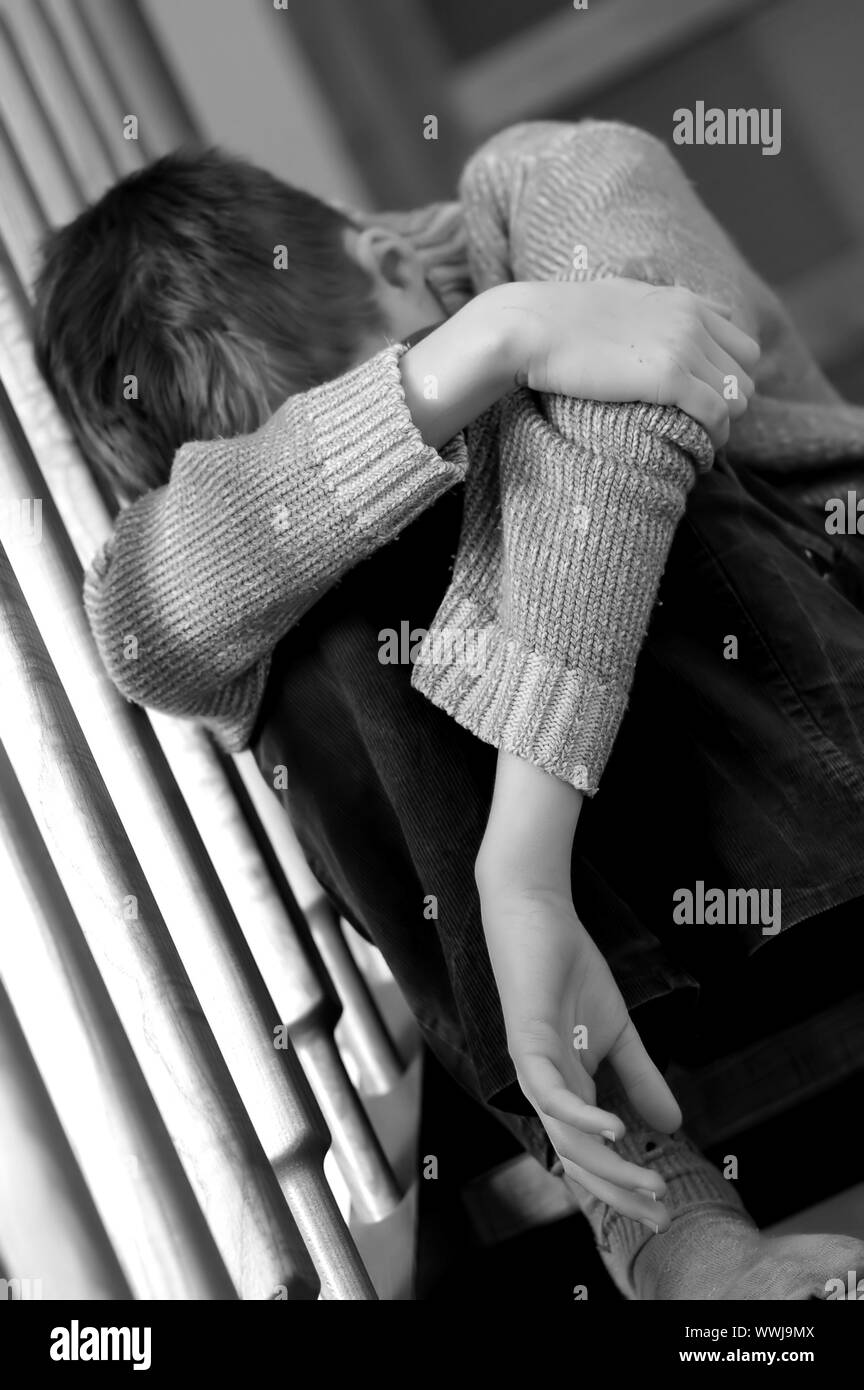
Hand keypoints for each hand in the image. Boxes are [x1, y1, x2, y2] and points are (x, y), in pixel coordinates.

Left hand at [480, 883, 682, 1230]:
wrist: (538, 916)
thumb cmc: (571, 972)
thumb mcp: (619, 1033)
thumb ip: (640, 1078)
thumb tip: (672, 1127)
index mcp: (564, 1090)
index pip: (591, 1155)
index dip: (625, 1185)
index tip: (664, 1209)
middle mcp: (544, 1089)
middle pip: (576, 1160)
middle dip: (619, 1192)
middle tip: (662, 1215)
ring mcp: (533, 1068)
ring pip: (564, 1136)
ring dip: (607, 1165)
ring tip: (648, 1182)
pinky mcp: (527, 1042)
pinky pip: (550, 1092)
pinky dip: (581, 1117)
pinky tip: (614, 1133)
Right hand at [486, 277, 760, 447]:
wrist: (532, 327)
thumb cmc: (561, 318)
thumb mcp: (620, 297)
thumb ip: (654, 306)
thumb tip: (664, 310)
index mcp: (685, 302)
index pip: (742, 345)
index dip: (729, 379)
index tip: (706, 401)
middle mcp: (692, 321)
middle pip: (745, 374)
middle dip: (730, 403)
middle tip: (702, 428)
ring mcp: (683, 347)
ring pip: (738, 396)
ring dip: (724, 424)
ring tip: (701, 443)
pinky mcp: (669, 377)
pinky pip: (717, 413)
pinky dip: (713, 436)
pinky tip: (699, 452)